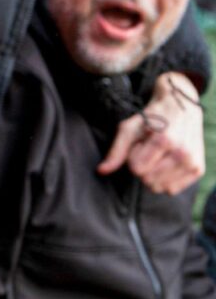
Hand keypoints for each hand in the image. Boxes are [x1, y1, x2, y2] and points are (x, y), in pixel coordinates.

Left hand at [99, 72, 203, 194]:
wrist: (181, 108)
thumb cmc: (152, 118)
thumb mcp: (129, 129)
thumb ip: (115, 151)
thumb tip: (101, 171)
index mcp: (165, 141)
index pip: (136, 169)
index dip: (133, 158)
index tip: (139, 145)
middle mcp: (182, 153)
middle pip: (147, 180)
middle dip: (143, 167)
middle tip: (149, 150)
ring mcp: (193, 162)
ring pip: (160, 187)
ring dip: (154, 174)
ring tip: (159, 155)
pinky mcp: (198, 169)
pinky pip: (172, 190)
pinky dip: (165, 180)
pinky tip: (167, 162)